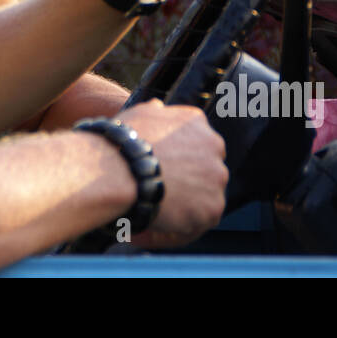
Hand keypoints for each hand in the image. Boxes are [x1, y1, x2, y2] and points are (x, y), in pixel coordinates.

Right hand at [121, 99, 227, 246]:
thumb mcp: (140, 114)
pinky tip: (149, 230)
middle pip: (203, 171)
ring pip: (201, 199)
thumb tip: (158, 106)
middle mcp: (214, 146)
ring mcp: (216, 178)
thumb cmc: (122, 141)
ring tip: (149, 218)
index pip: (195, 145)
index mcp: (196, 122)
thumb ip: (156, 113)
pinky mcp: (212, 207)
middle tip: (155, 196)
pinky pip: (195, 224)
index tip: (158, 173)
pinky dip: (174, 231)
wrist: (120, 168)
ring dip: (179, 209)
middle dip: (183, 184)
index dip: (176, 162)